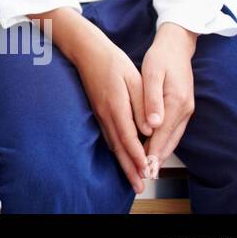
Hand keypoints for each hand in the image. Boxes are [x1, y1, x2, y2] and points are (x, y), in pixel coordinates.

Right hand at [72, 29, 152, 193]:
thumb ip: (142, 104)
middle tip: (139, 187)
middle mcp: (106, 114)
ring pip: (113, 144)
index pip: (129, 138)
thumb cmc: (113, 62)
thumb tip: (149, 128)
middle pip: (119, 147)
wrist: (87, 51)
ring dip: (123, 163)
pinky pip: (109, 136)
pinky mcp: (98, 112)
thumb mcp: (133, 79)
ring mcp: (100, 114)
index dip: (138, 157)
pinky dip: (117, 150)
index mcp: (116, 106)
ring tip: (133, 178)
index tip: (146, 172)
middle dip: (130, 169)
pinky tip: (121, 156)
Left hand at [141, 24, 197, 175]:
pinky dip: (164, 142)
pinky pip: (174, 131)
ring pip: (173, 138)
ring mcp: (186, 110)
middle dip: (156, 158)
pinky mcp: (183, 108)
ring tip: (147, 167)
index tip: (141, 166)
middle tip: (143, 174)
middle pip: (170, 141)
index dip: (151, 151)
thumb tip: (153, 124)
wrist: (177, 46)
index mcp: (177, 103)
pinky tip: (154, 148)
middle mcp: (185, 110)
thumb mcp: (153, 73)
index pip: (162, 134)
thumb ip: (152, 99)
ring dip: (161, 152)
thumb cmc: (161, 58)